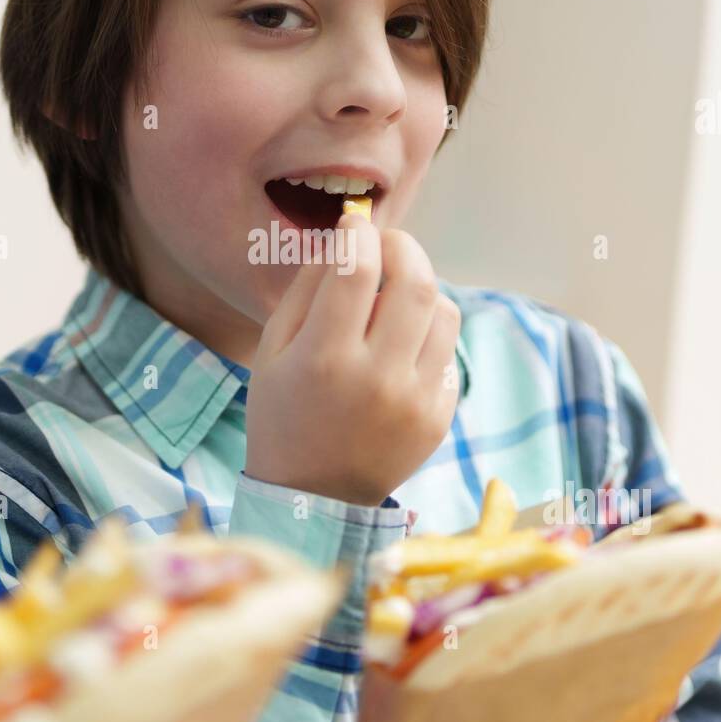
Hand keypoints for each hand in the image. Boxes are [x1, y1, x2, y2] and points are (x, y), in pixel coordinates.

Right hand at [246, 211, 460, 505]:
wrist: (314, 497)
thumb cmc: (283, 414)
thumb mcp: (272, 350)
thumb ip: (306, 289)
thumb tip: (344, 236)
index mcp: (324, 359)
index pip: (357, 268)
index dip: (359, 232)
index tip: (355, 224)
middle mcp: (376, 378)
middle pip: (416, 281)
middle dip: (403, 247)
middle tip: (387, 245)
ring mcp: (415, 400)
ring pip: (444, 310)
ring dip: (421, 289)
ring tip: (394, 301)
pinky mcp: (439, 416)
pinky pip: (448, 350)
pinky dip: (427, 334)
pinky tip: (401, 347)